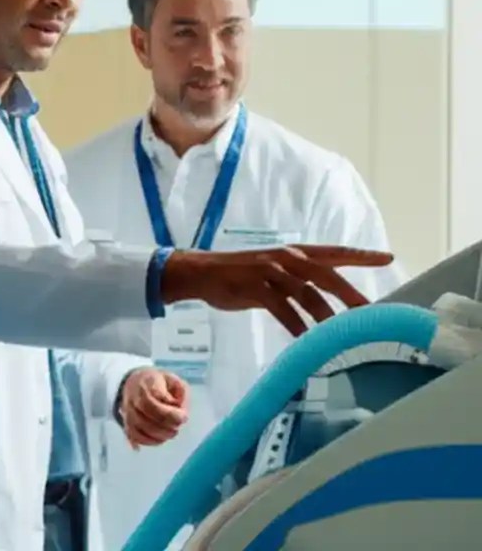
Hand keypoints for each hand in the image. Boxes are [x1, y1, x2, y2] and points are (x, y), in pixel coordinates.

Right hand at [118, 368, 188, 448]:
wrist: (135, 382)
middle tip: (177, 426)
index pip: (156, 400)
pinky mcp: (126, 422)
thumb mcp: (175, 381)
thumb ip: (181, 394)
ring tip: (171, 432)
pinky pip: (134, 436)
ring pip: (140, 428)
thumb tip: (180, 411)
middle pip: (148, 417)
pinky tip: (160, 439)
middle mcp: (134, 397)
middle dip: (167, 425)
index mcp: (148, 383)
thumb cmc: (160, 383)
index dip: (171, 412)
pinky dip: (149, 441)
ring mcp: (128, 410)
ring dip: (160, 435)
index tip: (184, 415)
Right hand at [161, 245, 394, 336]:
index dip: (361, 255)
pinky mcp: (254, 288)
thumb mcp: (274, 269)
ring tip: (341, 334)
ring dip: (326, 316)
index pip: (335, 252)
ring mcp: (270, 272)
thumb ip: (300, 280)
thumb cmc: (241, 273)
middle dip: (350, 295)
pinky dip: (296, 325)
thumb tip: (328, 299)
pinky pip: (282, 309)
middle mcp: (286, 258)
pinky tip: (305, 339)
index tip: (387, 258)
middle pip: (326, 275)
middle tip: (372, 312)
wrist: (203, 272)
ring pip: (307, 294)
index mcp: (295, 252)